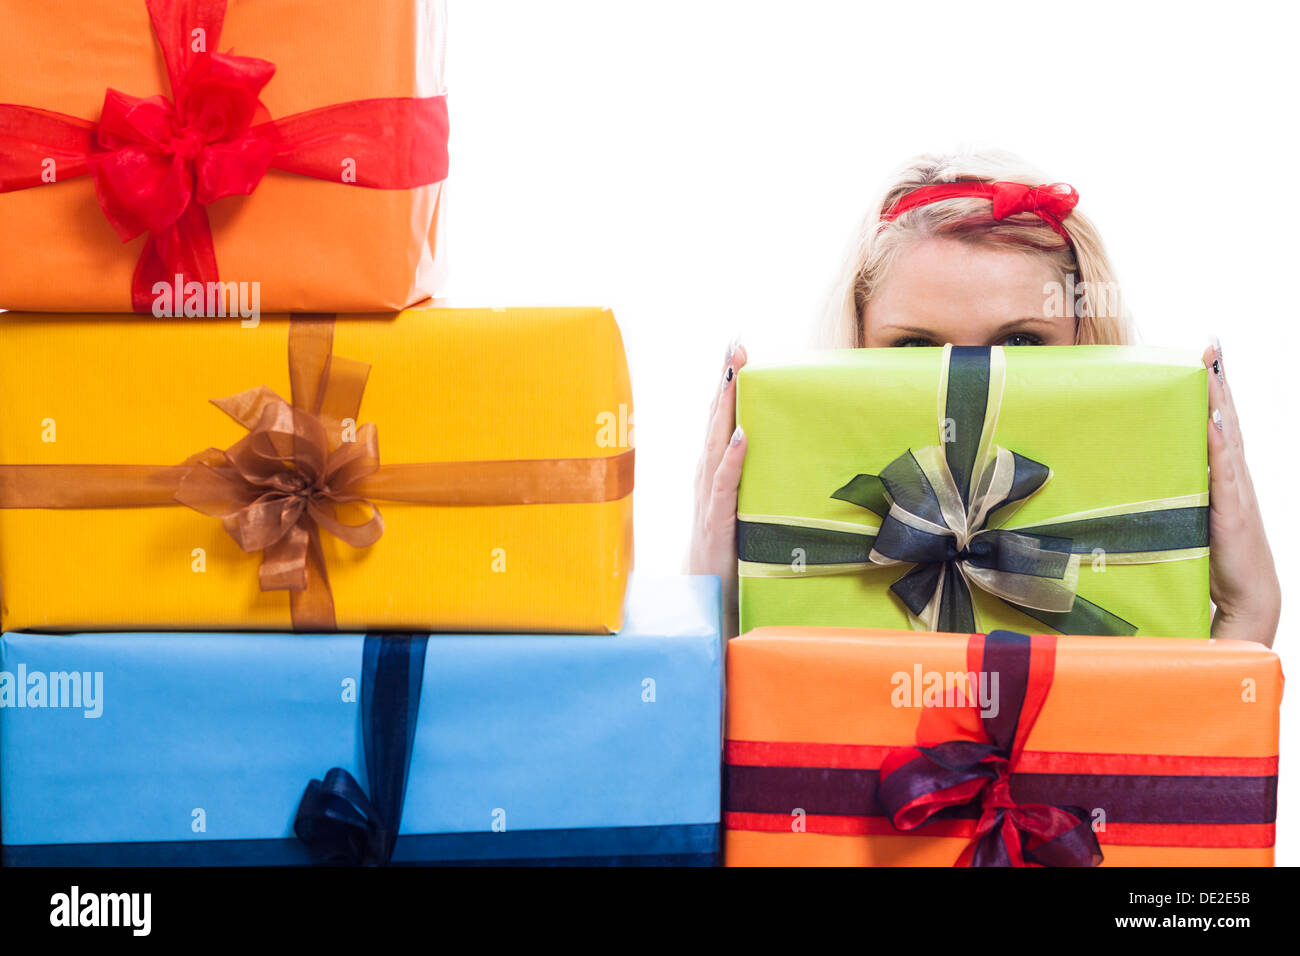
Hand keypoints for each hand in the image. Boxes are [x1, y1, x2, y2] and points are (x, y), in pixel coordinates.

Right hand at [687, 341, 747, 637]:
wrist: (705, 601)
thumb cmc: (730, 553)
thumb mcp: (743, 508)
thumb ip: (753, 482)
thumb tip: (779, 453)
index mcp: (713, 473)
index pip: (720, 421)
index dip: (728, 385)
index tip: (738, 349)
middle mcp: (706, 479)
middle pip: (715, 422)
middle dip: (725, 382)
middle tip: (736, 344)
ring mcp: (708, 500)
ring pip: (714, 444)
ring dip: (725, 408)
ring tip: (735, 373)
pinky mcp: (716, 525)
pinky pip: (724, 487)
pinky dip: (730, 461)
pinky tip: (741, 437)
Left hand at [1203, 339, 1279, 645]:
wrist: (1243, 598)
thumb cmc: (1214, 559)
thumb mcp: (1191, 518)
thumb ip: (1175, 494)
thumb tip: (1145, 476)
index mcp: (1222, 477)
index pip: (1216, 425)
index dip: (1213, 392)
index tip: (1205, 357)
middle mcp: (1232, 477)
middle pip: (1224, 420)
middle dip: (1217, 382)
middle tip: (1209, 346)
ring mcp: (1235, 491)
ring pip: (1225, 436)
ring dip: (1217, 402)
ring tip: (1208, 368)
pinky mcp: (1231, 510)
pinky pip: (1223, 471)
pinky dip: (1217, 445)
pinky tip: (1209, 423)